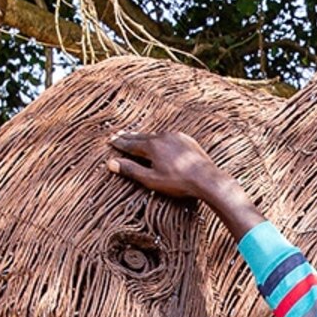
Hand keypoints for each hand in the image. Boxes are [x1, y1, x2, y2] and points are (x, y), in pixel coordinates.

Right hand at [108, 130, 224, 202]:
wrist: (206, 178)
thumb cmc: (178, 182)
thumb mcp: (150, 179)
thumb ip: (131, 170)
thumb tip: (111, 163)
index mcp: (152, 146)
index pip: (131, 144)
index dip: (120, 143)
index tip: (111, 140)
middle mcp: (163, 137)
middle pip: (142, 136)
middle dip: (130, 137)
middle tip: (119, 135)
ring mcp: (176, 137)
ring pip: (156, 135)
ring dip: (145, 137)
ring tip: (138, 137)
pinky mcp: (187, 140)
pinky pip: (169, 137)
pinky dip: (161, 139)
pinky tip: (161, 141)